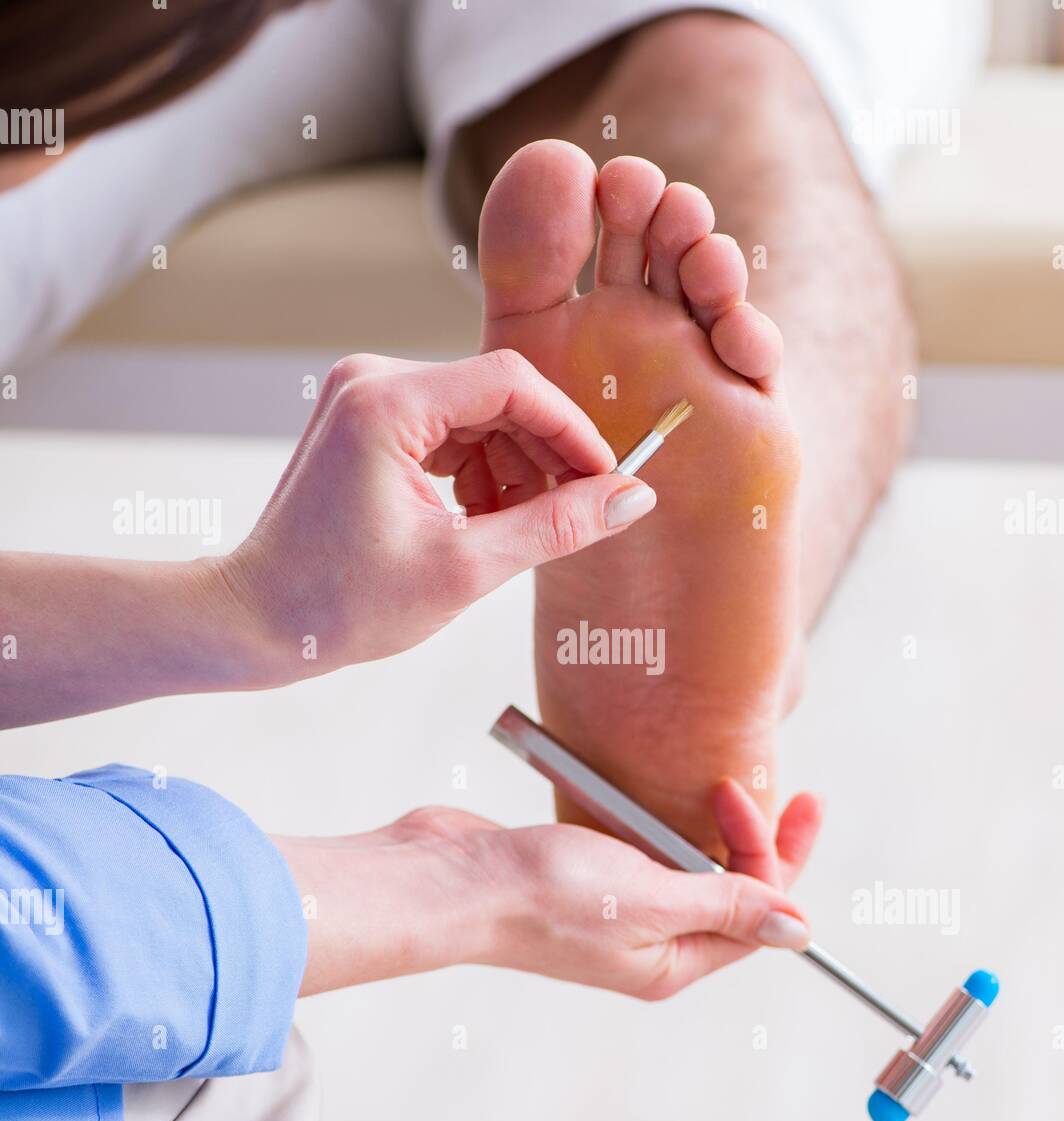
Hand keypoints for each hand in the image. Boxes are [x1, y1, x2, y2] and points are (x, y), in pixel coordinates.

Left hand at [217, 349, 655, 681]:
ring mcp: (367, 397)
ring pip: (478, 413)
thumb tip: (631, 499)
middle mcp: (373, 381)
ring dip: (513, 467)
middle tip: (574, 513)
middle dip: (543, 454)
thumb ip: (555, 526)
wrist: (257, 619)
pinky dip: (479, 471)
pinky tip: (483, 519)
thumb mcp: (465, 569)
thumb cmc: (341, 603)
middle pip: (497, 394)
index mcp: (388, 404)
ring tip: (516, 529)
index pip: (512, 382)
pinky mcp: (368, 420)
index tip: (608, 479)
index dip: (572, 429)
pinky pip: (449, 429)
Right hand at [280, 789, 821, 999]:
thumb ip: (727, 905)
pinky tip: (657, 793)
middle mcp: (649, 941)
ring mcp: (614, 908)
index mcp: (672, 961)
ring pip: (684, 864)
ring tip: (713, 786)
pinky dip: (657, 819)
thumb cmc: (541, 897)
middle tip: (745, 783)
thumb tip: (798, 929)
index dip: (779, 856)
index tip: (792, 800)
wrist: (451, 879)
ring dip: (702, 826)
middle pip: (726, 887)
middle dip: (747, 836)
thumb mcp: (650, 900)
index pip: (757, 911)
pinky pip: (642, 848)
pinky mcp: (583, 875)